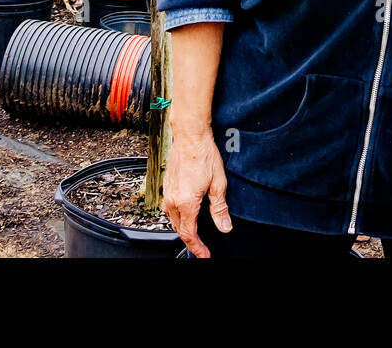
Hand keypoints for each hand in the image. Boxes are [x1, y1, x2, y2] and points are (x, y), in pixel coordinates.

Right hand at [162, 130, 231, 257]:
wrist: (190, 136)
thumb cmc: (204, 155)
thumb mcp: (218, 184)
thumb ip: (220, 209)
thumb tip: (225, 227)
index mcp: (186, 203)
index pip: (189, 234)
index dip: (197, 248)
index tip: (204, 255)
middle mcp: (173, 200)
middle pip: (179, 229)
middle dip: (190, 241)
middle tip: (202, 248)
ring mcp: (168, 192)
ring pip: (172, 220)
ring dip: (183, 229)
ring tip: (194, 234)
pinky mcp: (166, 186)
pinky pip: (169, 208)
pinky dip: (177, 217)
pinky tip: (185, 214)